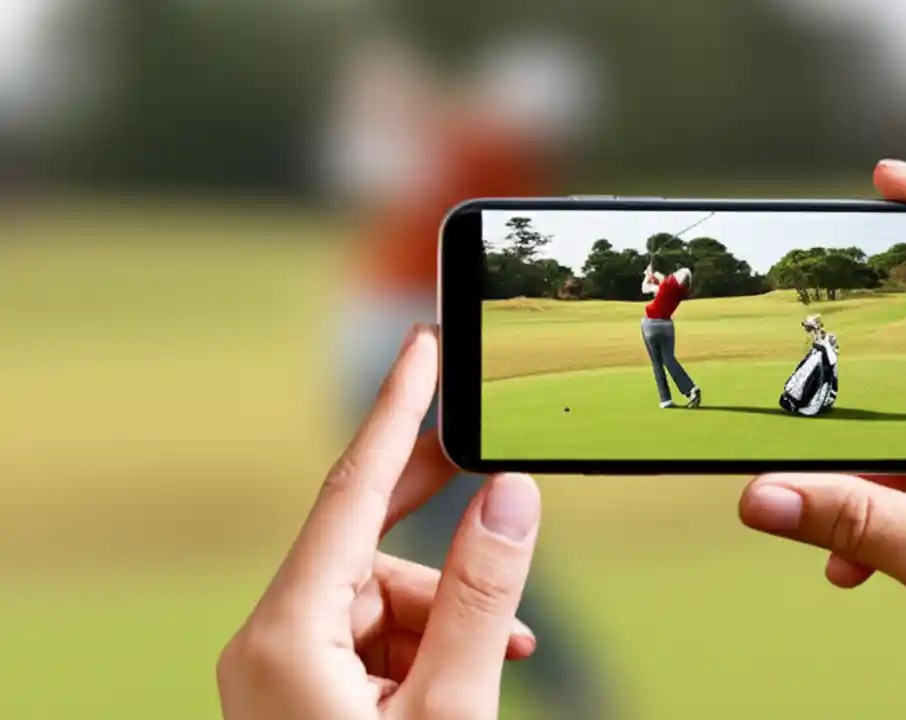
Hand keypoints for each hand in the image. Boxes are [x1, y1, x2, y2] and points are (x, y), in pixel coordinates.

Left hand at [217, 326, 541, 719]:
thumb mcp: (449, 706)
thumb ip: (481, 596)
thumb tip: (511, 497)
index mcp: (286, 634)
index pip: (350, 490)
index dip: (395, 410)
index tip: (422, 346)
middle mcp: (270, 642)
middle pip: (368, 542)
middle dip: (438, 518)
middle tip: (483, 456)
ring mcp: (284, 670)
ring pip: (381, 597)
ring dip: (450, 615)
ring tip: (501, 656)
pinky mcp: (304, 693)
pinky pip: (374, 637)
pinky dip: (429, 646)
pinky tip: (469, 673)